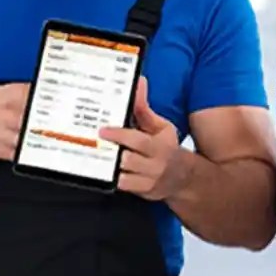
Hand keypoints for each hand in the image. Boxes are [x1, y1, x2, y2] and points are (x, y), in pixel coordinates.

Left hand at [99, 76, 185, 200]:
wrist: (182, 177)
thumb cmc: (167, 147)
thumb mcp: (161, 126)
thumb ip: (145, 108)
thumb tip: (139, 83)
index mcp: (160, 145)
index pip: (138, 140)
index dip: (119, 135)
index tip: (103, 130)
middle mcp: (155, 164)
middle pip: (128, 159)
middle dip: (110, 151)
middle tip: (93, 143)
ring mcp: (148, 180)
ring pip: (123, 176)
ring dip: (108, 166)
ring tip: (93, 155)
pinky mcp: (142, 191)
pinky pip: (123, 186)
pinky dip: (111, 178)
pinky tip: (99, 169)